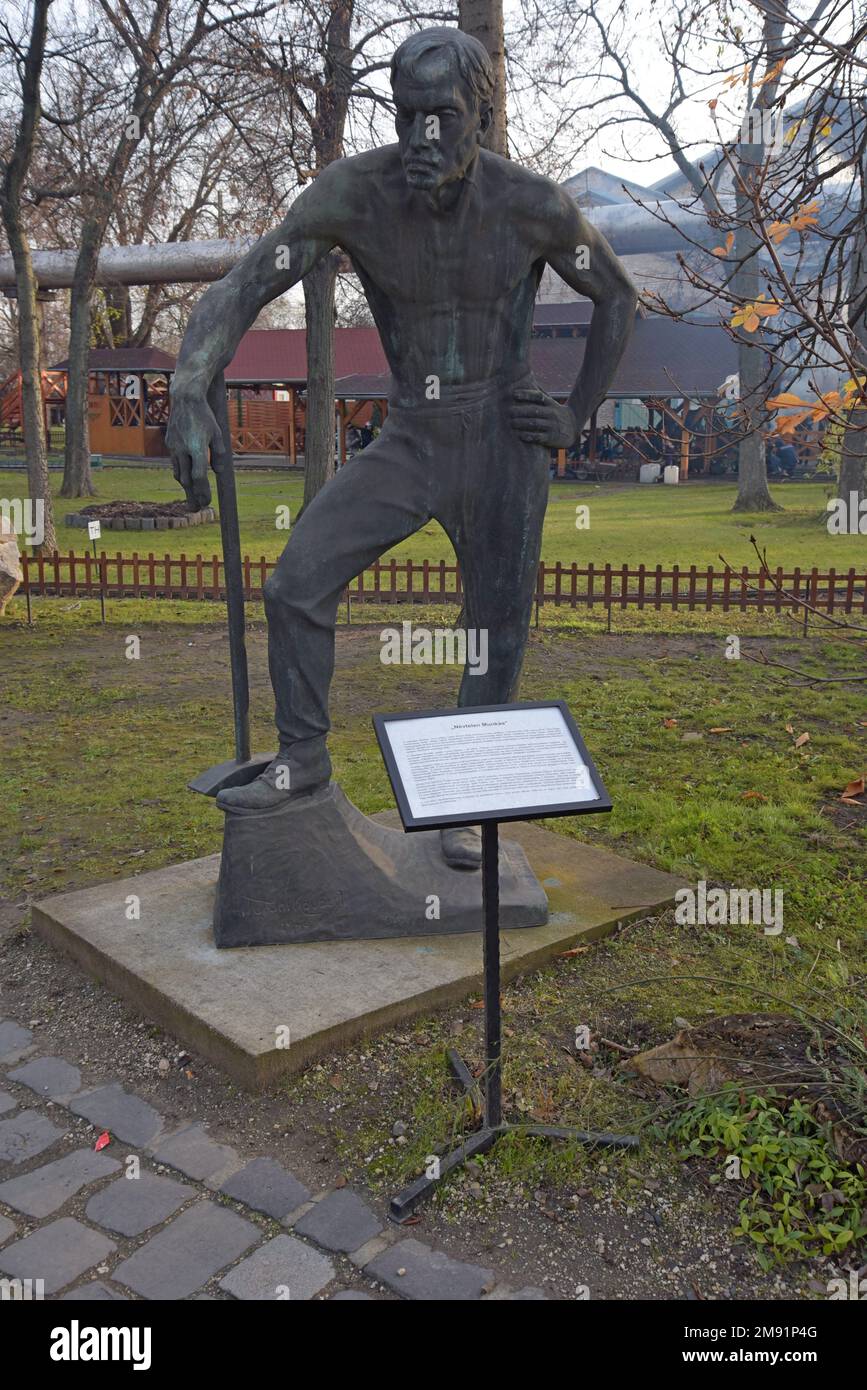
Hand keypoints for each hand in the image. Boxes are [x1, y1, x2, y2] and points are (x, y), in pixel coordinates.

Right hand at [166, 390, 220, 509]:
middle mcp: (183, 449)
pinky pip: (175, 463)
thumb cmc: (205, 416)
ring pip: (178, 473)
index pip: (199, 476)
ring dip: (186, 486)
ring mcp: (174, 447)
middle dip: (192, 496)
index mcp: (197, 448)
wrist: (185, 398)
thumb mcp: (218, 434)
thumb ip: (219, 454)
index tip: (207, 502)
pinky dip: (181, 473)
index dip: (203, 491)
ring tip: (191, 498)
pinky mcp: (169, 443)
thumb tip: (217, 472)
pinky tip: (185, 479)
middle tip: (196, 509)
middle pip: (187, 479)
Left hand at [509, 388, 576, 447]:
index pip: (538, 396)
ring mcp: (552, 426)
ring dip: (522, 423)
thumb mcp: (551, 402)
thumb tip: (527, 377)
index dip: (526, 395)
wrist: (573, 426)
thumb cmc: (556, 413)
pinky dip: (530, 436)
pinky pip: (539, 437)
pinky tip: (521, 436)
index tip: (514, 395)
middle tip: (508, 412)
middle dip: (520, 411)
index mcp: (550, 403)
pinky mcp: (552, 438)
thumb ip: (540, 393)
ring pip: (535, 423)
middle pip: (534, 410)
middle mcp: (551, 413)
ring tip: (511, 423)